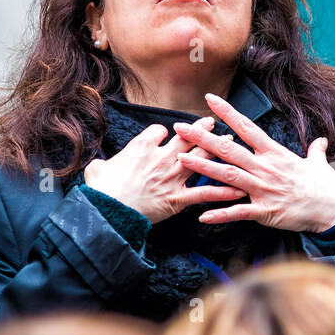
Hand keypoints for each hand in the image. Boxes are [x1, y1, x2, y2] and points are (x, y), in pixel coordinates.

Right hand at [82, 115, 246, 223]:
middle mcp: (161, 158)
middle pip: (187, 138)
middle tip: (211, 123)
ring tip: (231, 142)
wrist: (109, 211)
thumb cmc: (101, 191)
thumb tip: (99, 165)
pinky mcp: (178, 198)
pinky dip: (222, 192)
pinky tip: (237, 190)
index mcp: (141, 147)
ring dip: (218, 149)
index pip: (159, 130)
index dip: (164, 131)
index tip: (168, 133)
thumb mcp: (97, 169)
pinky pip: (204, 193)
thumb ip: (103, 163)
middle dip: (201, 129)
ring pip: (201, 159)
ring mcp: (172, 177)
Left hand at [172, 91, 334, 232]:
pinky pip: (239, 212)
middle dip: (202, 138)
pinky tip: (202, 215)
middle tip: (180, 127)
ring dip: (203, 168)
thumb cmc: (327, 186)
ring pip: (228, 176)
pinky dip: (220, 214)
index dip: (227, 113)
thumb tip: (321, 141)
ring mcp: (264, 189)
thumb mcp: (320, 163)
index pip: (247, 127)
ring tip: (182, 160)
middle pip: (229, 148)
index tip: (210, 100)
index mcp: (275, 153)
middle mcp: (266, 168)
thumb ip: (316, 151)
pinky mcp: (266, 211)